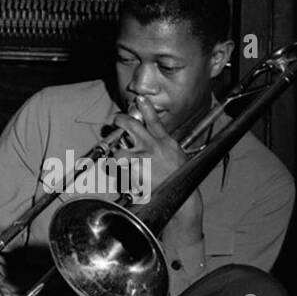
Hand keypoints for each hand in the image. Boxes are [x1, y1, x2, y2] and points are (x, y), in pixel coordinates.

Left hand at [114, 99, 202, 234]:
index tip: (140, 99)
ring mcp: (142, 157)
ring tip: (121, 164)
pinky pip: (119, 169)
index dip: (146, 107)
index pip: (154, 120)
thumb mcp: (176, 155)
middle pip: (131, 125)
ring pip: (119, 150)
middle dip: (120, 120)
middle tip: (116, 120)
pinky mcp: (133, 169)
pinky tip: (128, 181)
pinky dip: (120, 175)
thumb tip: (154, 137)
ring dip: (117, 157)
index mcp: (165, 142)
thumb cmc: (179, 179)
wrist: (180, 196)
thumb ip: (164, 144)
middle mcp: (153, 146)